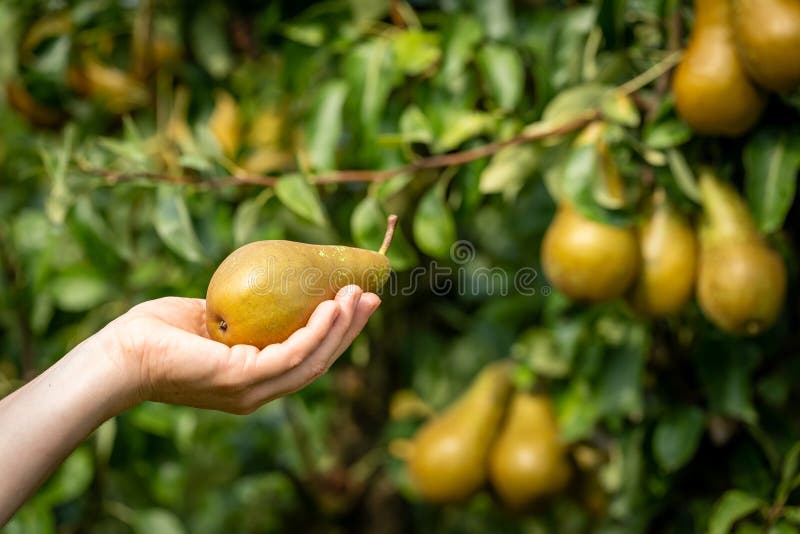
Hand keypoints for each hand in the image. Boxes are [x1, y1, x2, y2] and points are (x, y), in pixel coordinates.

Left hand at [106, 285, 379, 413]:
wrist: (119, 354)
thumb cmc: (156, 333)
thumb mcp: (210, 316)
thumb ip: (241, 310)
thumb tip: (266, 283)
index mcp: (253, 380)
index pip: (306, 359)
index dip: (336, 334)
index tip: (354, 302)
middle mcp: (258, 392)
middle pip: (319, 362)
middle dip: (349, 330)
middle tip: (371, 297)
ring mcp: (252, 391)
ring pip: (313, 361)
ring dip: (340, 328)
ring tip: (356, 295)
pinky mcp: (242, 380)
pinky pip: (292, 354)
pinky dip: (317, 331)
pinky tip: (330, 306)